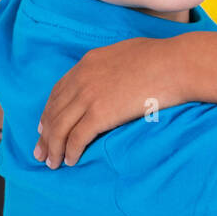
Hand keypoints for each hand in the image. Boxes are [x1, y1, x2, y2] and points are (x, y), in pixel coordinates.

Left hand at [33, 37, 181, 167]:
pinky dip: (70, 151)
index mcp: (89, 62)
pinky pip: (76, 138)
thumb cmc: (163, 58)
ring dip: (53, 148)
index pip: (59, 91)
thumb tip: (115, 75)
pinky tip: (70, 161)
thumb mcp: (128, 52)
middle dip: (45, 134)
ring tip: (52, 163)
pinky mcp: (100, 114)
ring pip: (59, 127)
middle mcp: (83, 78)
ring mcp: (90, 96)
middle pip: (54, 111)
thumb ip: (112, 64)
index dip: (49, 111)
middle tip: (40, 152)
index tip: (44, 127)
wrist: (176, 64)